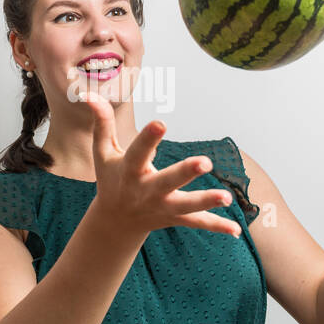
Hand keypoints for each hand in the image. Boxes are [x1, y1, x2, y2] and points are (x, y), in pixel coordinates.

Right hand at [81, 92, 240, 238]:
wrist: (115, 220)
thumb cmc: (111, 177)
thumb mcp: (103, 151)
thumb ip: (102, 123)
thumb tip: (88, 94)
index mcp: (130, 170)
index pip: (139, 152)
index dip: (149, 138)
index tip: (161, 123)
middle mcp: (147, 190)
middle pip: (168, 181)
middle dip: (185, 173)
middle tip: (206, 163)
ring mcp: (163, 206)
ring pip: (187, 205)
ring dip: (206, 201)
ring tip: (226, 197)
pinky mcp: (175, 218)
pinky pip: (198, 223)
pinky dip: (217, 226)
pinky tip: (236, 229)